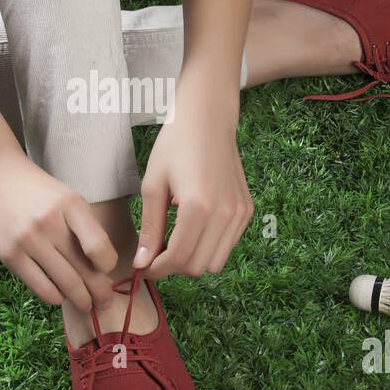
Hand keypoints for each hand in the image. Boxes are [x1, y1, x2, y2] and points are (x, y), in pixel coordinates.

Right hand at [0, 151, 117, 311]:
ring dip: (80, 300)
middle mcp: (50, 223)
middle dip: (100, 293)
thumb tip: (101, 267)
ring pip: (65, 284)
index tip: (106, 270)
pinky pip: (40, 287)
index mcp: (71, 205)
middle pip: (84, 271)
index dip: (108, 265)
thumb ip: (84, 227)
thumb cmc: (37, 190)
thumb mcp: (67, 198)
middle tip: (105, 303)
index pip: (99, 247)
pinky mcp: (10, 255)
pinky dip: (55, 297)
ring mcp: (28, 240)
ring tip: (86, 305)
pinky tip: (59, 295)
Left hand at [135, 91, 252, 277]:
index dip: (158, 269)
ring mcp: (239, 213)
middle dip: (174, 267)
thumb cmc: (174, 146)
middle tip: (156, 253)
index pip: (179, 258)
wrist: (208, 119)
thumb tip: (142, 263)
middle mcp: (224, 213)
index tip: (144, 266)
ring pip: (215, 262)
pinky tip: (193, 228)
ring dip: (192, 260)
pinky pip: (227, 245)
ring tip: (174, 241)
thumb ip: (150, 228)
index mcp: (198, 207)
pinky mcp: (246, 210)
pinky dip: (208, 247)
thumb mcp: (152, 185)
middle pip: (198, 267)